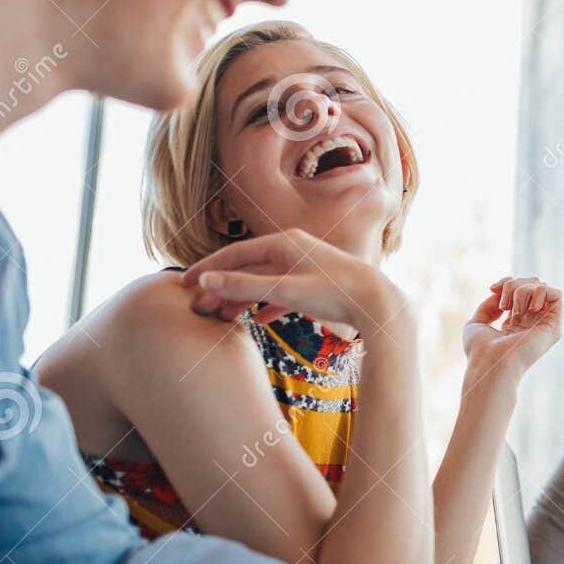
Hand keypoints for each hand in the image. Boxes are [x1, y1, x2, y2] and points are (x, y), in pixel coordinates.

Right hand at [181, 228, 401, 333]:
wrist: (379, 303)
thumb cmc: (335, 293)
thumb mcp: (285, 290)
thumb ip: (245, 287)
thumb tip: (206, 282)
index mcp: (285, 242)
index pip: (235, 254)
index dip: (208, 270)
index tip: (184, 285)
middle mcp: (294, 249)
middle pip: (247, 268)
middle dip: (221, 288)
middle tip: (197, 307)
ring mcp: (306, 266)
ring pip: (264, 282)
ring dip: (241, 299)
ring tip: (220, 317)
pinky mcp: (316, 285)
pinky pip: (284, 293)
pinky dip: (268, 305)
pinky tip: (257, 321)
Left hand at [461, 276, 561, 378]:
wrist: (490, 363)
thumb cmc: (480, 350)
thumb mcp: (477, 322)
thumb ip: (490, 306)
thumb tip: (500, 293)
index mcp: (517, 322)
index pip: (521, 289)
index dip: (507, 282)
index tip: (493, 289)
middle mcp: (533, 321)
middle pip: (532, 283)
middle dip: (514, 285)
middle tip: (504, 304)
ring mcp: (544, 323)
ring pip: (542, 287)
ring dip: (524, 290)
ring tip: (515, 310)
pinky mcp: (554, 326)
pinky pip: (556, 294)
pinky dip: (540, 293)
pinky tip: (529, 308)